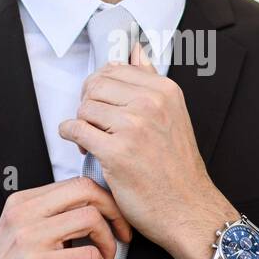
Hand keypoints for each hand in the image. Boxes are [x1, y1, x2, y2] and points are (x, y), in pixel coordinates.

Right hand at [0, 177, 131, 258]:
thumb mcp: (18, 238)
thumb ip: (46, 219)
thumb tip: (87, 211)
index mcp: (20, 204)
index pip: (75, 183)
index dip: (104, 200)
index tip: (114, 219)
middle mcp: (23, 215)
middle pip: (86, 191)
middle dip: (114, 212)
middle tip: (121, 234)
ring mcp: (29, 239)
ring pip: (91, 219)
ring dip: (108, 244)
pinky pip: (88, 256)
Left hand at [56, 42, 238, 258]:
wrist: (187, 208)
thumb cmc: (177, 168)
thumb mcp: (173, 114)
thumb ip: (151, 81)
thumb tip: (136, 50)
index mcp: (164, 91)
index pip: (113, 70)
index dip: (100, 87)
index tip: (101, 105)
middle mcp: (151, 103)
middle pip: (95, 86)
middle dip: (88, 104)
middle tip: (93, 123)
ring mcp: (134, 126)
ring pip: (85, 108)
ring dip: (81, 123)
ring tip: (91, 140)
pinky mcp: (116, 151)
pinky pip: (77, 130)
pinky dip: (71, 136)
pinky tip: (80, 145)